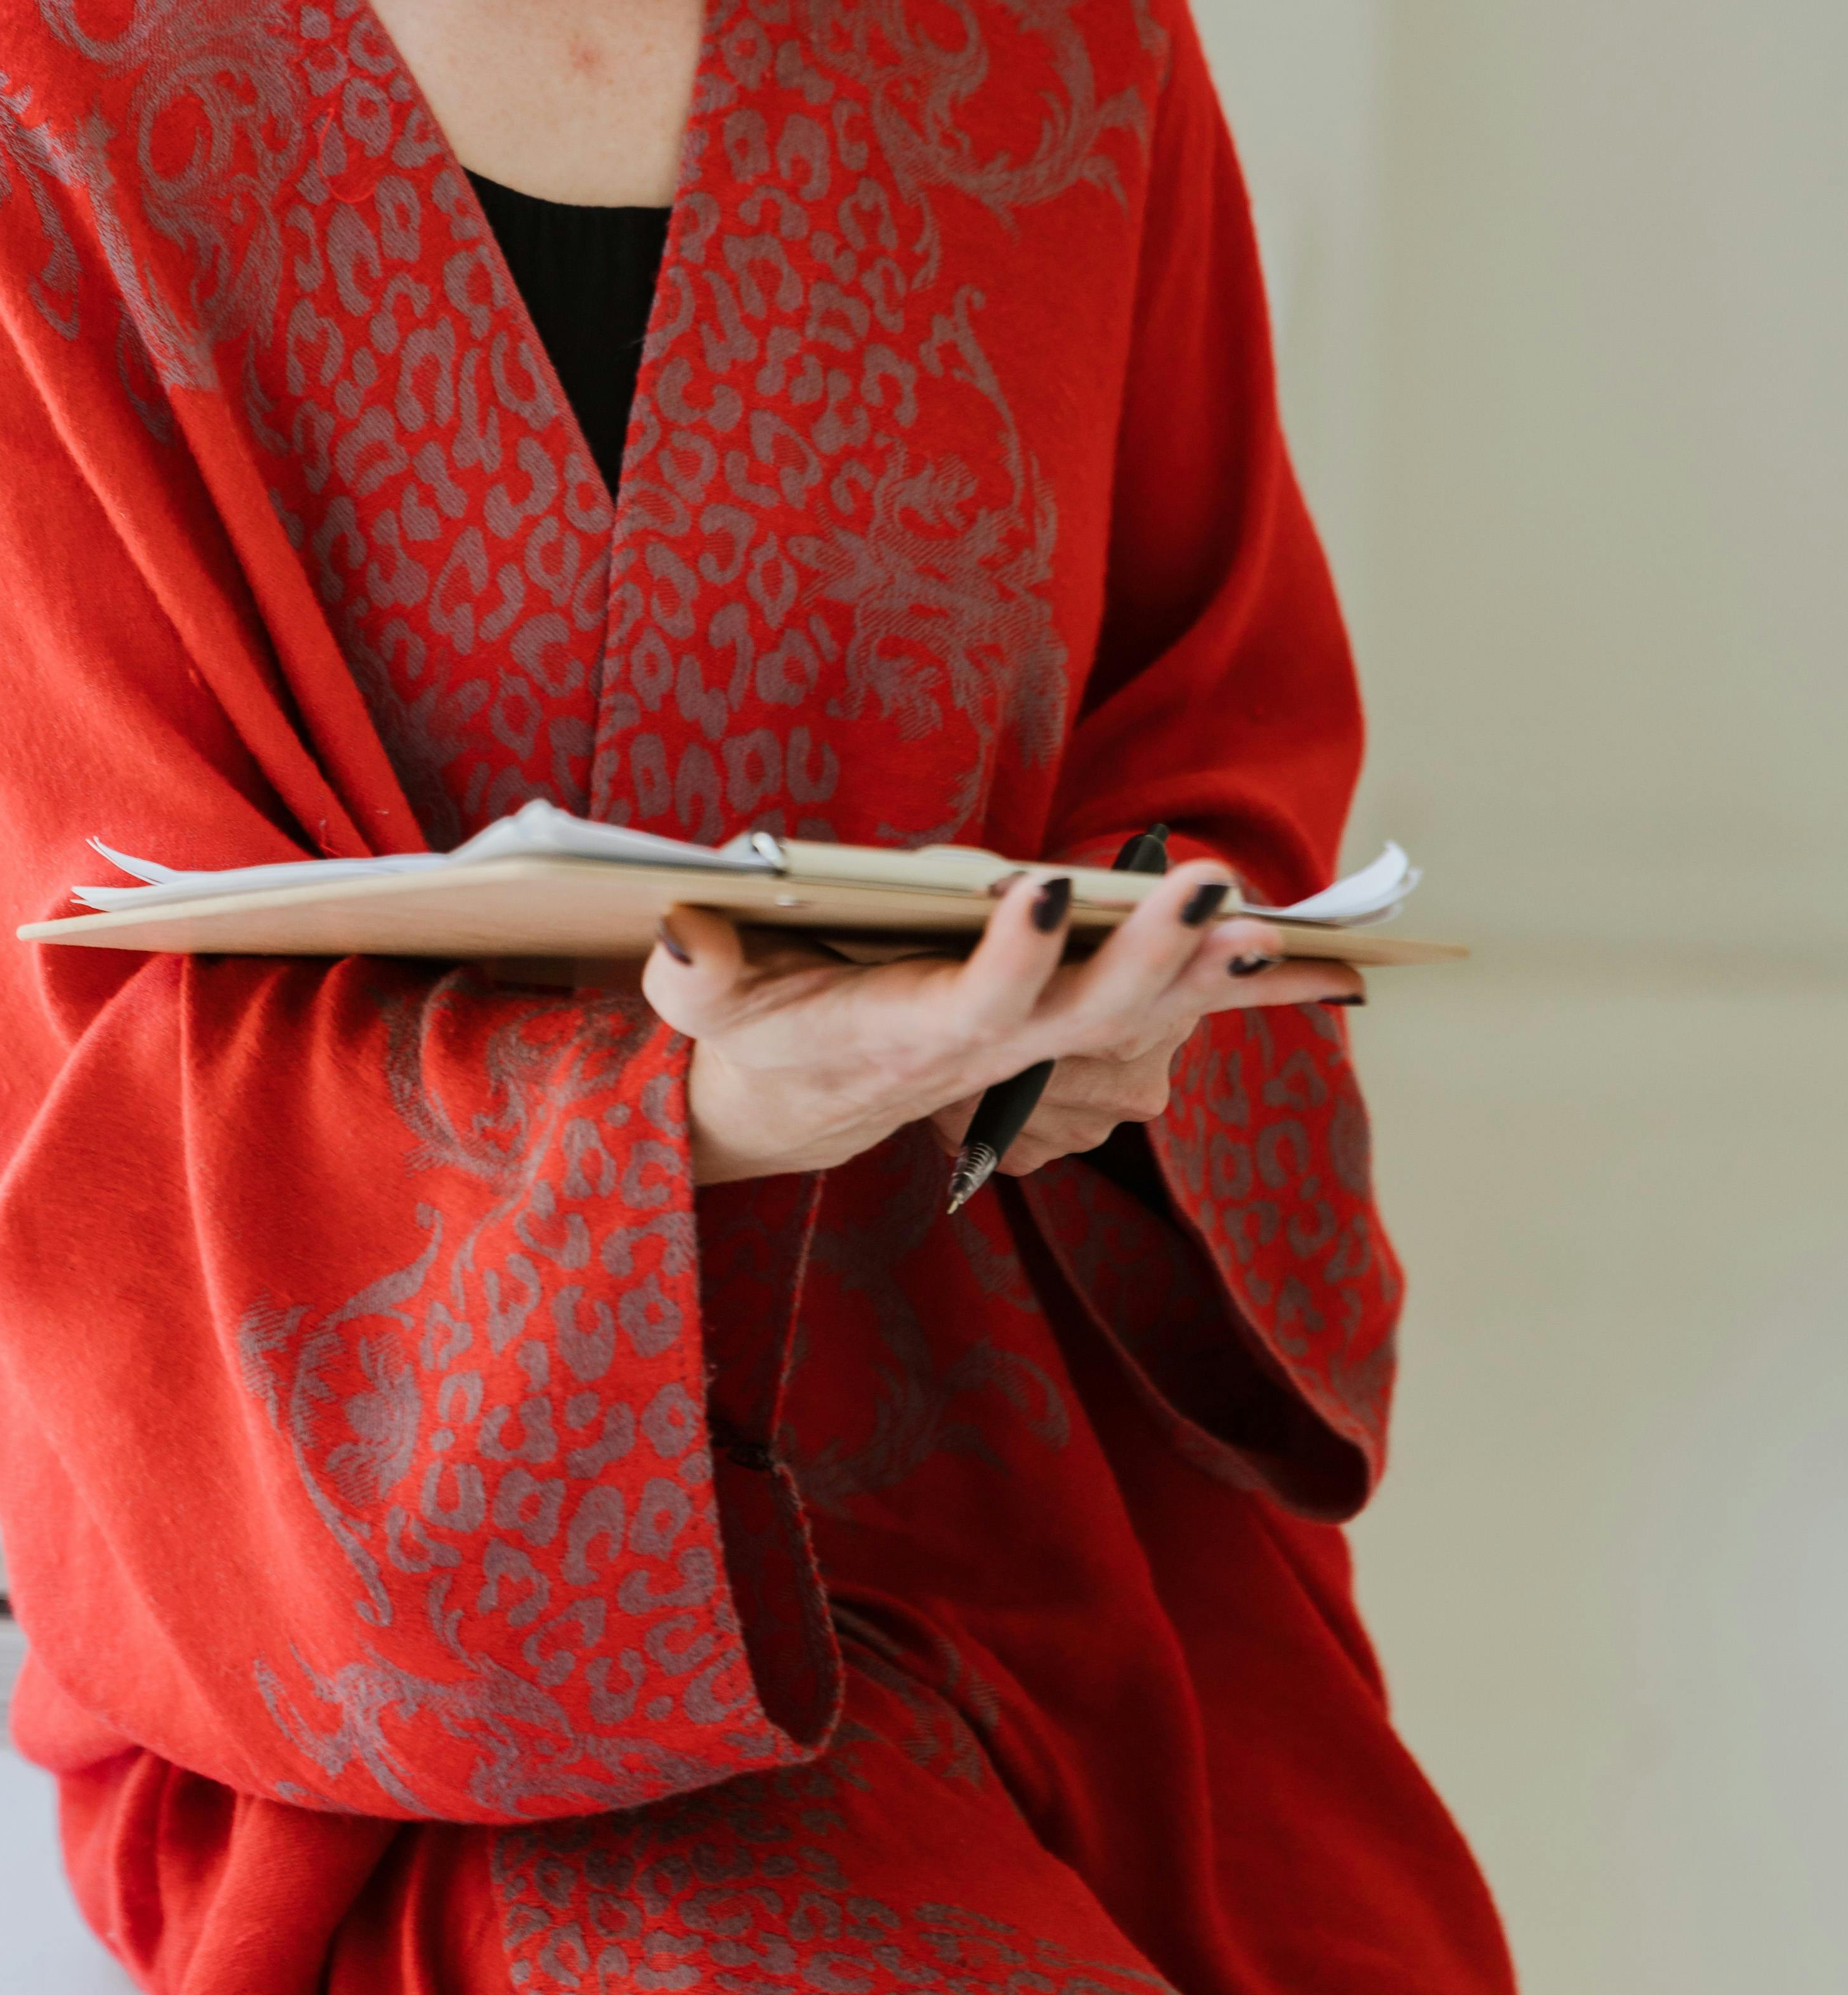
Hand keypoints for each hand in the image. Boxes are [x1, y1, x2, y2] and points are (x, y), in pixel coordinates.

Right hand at [641, 862, 1366, 1189]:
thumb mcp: (701, 1007)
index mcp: (902, 1039)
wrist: (794, 1103)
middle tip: (1211, 893)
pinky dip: (1236, 992)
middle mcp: (984, 1057)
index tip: (1039, 891)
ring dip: (1210, 979)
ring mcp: (1034, 1058)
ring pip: (1142, 1025)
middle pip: (1084, 1019)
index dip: (1009, 959)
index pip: (969, 1008)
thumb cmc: (751, 1032)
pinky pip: (1167, 1021)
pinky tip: (1312, 964)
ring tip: (1272, 921)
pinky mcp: (1063, 1041)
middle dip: (1149, 958)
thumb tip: (681, 932)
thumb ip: (693, 975)